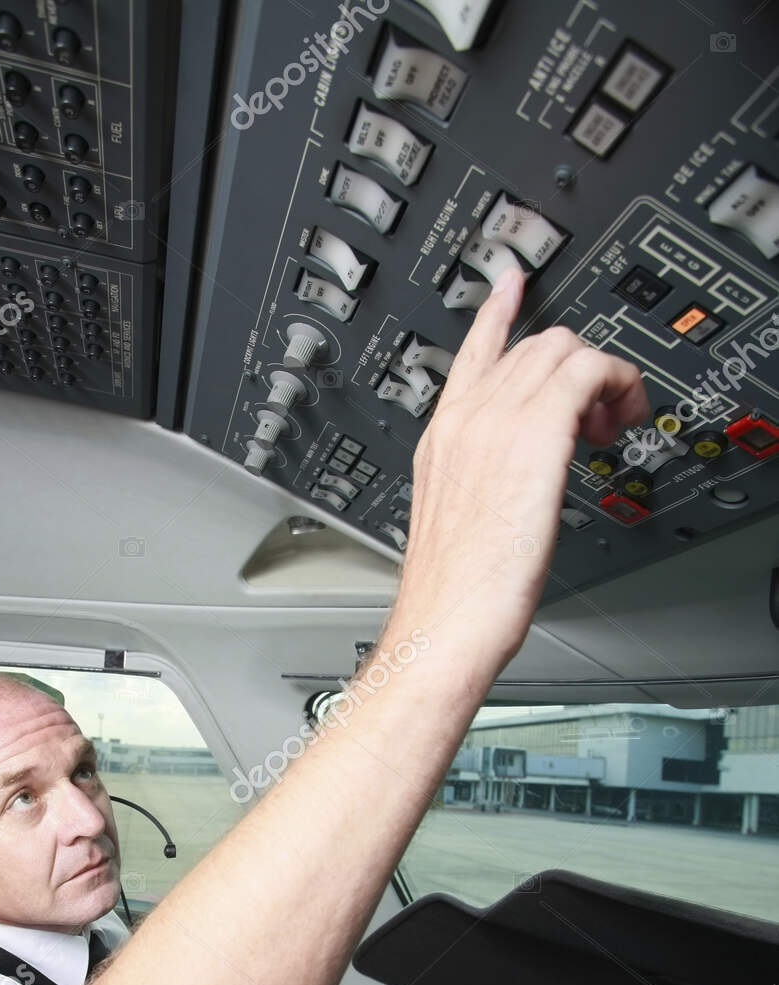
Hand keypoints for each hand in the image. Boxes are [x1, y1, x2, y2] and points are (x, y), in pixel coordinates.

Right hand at [397, 265, 648, 681]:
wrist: (445, 620)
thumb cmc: (451, 594)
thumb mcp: (460, 524)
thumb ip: (483, 485)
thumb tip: (515, 487)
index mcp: (441, 439)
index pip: (473, 353)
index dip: (497, 312)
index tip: (511, 284)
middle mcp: (465, 419)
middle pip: (533, 345)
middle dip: (575, 368)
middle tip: (599, 414)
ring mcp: (496, 420)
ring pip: (562, 348)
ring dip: (602, 376)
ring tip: (613, 423)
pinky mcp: (535, 431)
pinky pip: (589, 369)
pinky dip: (617, 383)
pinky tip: (622, 416)